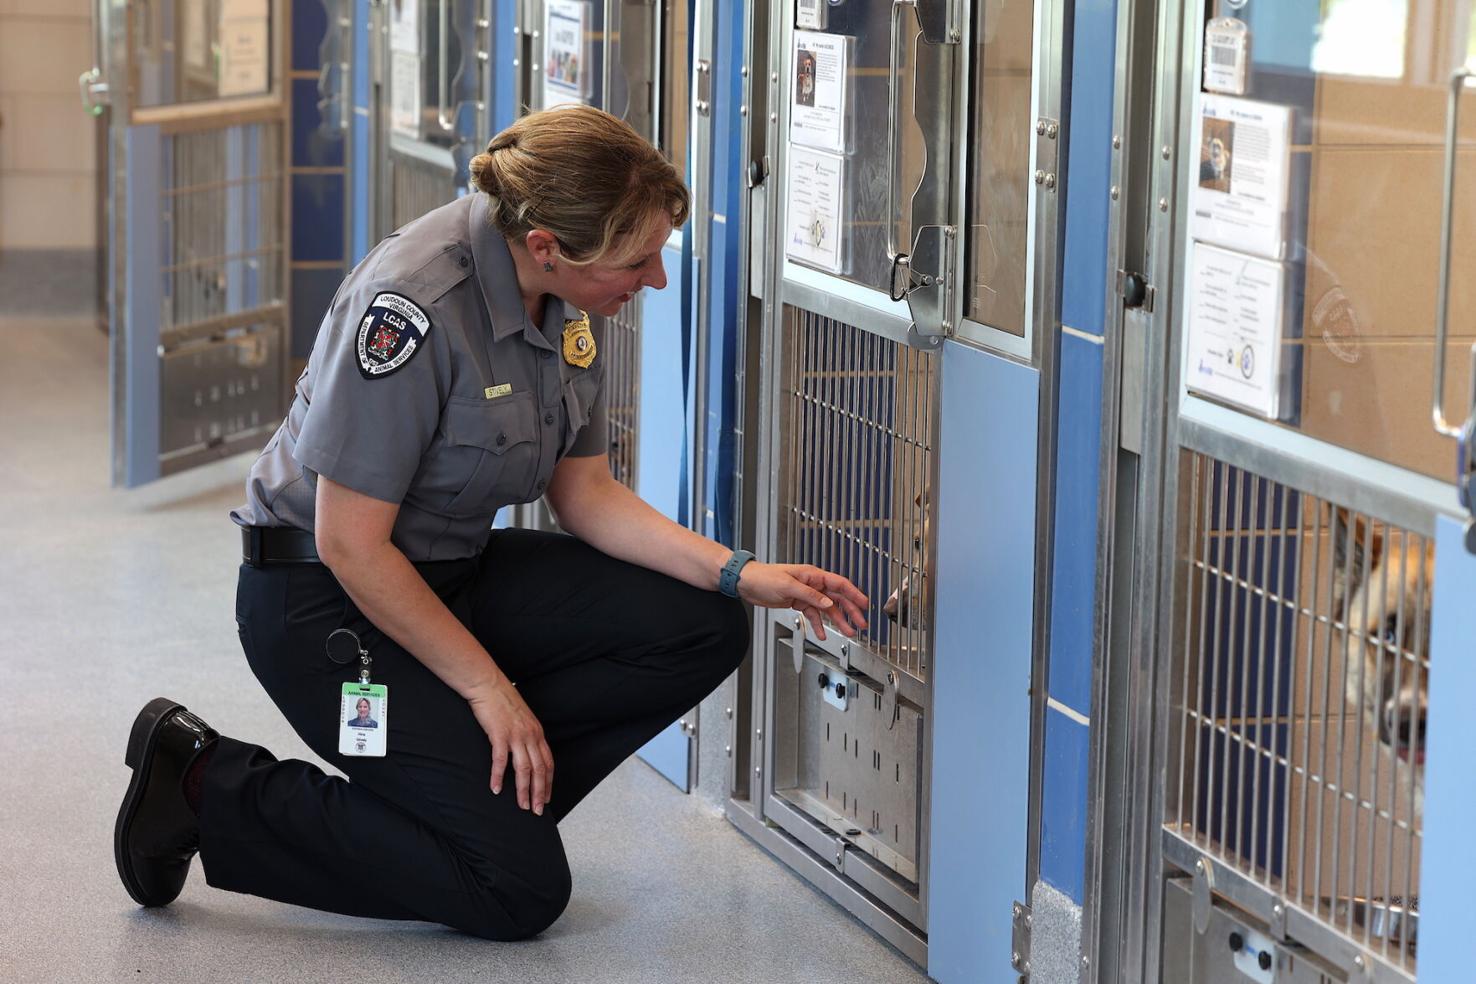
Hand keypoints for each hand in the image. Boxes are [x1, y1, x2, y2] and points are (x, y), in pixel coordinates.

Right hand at [466, 677, 553, 814]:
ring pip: (524, 769)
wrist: (488, 684)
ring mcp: (516, 735)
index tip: (547, 798)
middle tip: (536, 810)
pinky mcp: (499, 734)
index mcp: (537, 732)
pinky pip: (501, 760)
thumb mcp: (522, 718)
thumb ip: (527, 735)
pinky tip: (496, 789)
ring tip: (522, 806)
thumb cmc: (502, 701)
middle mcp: (530, 735)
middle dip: (540, 793)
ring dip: (524, 790)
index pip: (548, 762)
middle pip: (539, 769)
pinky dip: (499, 777)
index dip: (548, 782)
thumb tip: (527, 751)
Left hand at [736, 562, 868, 640]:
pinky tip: (823, 634)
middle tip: (861, 623)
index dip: (854, 594)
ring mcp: (806, 594)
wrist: (747, 582)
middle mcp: (813, 584)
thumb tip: (826, 602)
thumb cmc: (764, 577)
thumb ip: (809, 595)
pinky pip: (813, 615)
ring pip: (827, 609)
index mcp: (813, 575)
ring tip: (848, 632)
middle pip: (837, 598)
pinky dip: (818, 625)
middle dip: (851, 611)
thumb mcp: (787, 586)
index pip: (840, 584)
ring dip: (838, 621)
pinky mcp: (799, 602)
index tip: (865, 604)